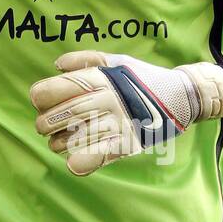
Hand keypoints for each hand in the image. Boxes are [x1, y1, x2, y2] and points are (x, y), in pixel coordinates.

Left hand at [29, 50, 222, 175]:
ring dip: (58, 144)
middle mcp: (107, 99)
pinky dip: (81, 162)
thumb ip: (85, 60)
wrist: (182, 96)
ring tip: (58, 143)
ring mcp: (118, 122)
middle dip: (44, 123)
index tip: (40, 101)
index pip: (56, 89)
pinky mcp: (129, 143)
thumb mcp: (117, 61)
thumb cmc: (144, 78)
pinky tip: (73, 162)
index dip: (41, 97)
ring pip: (73, 139)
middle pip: (59, 116)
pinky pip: (98, 156)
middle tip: (45, 127)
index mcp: (100, 78)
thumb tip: (56, 66)